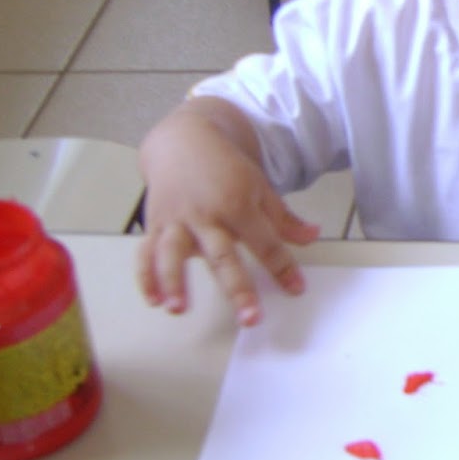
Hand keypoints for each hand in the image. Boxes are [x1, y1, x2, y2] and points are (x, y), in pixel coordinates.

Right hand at [136, 102, 319, 325]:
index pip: (266, 243)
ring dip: (174, 281)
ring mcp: (178, 220)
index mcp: (238, 204)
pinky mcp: (155, 224)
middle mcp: (206, 215)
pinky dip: (145, 276)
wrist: (184, 141)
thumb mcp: (260, 188)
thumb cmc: (226, 170)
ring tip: (178, 308)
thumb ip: (284, 219)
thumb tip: (312, 236)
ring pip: (173, 253)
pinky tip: (153, 300)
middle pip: (223, 255)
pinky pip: (146, 252)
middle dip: (237, 288)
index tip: (296, 289)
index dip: (283, 268)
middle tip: (250, 318)